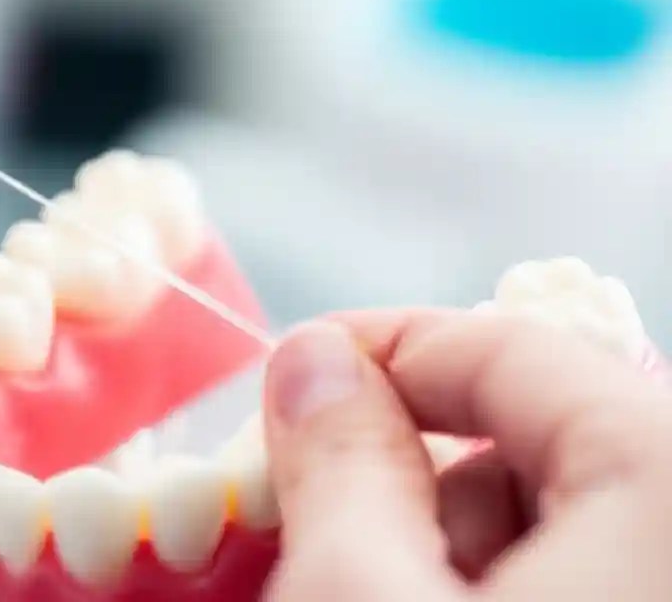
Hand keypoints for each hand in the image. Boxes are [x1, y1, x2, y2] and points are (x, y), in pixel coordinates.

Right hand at [261, 311, 671, 599]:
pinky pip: (595, 581)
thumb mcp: (359, 599)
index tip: (291, 379)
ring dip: (456, 546)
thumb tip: (316, 362)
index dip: (381, 348)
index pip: (515, 349)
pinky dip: (503, 592)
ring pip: (568, 520)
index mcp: (670, 488)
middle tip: (330, 531)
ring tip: (387, 599)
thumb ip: (339, 461)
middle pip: (545, 439)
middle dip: (420, 471)